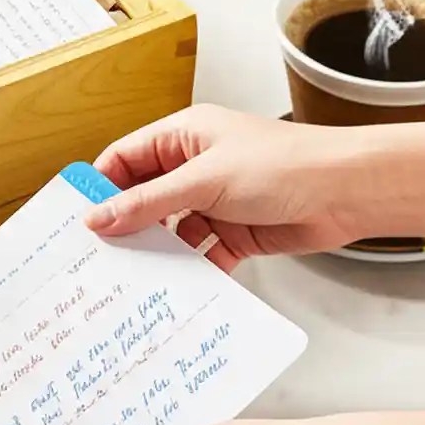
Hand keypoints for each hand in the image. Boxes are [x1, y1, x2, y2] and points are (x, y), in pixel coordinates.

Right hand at [84, 104, 424, 270]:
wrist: (349, 192)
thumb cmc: (285, 165)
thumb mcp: (203, 181)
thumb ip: (147, 202)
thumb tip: (98, 218)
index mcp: (182, 138)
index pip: (124, 160)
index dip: (99, 187)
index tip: (75, 217)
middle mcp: (194, 168)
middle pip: (142, 198)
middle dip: (123, 225)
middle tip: (96, 255)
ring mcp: (213, 201)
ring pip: (167, 230)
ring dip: (155, 252)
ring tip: (131, 277)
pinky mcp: (232, 232)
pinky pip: (197, 254)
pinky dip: (188, 270)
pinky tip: (176, 287)